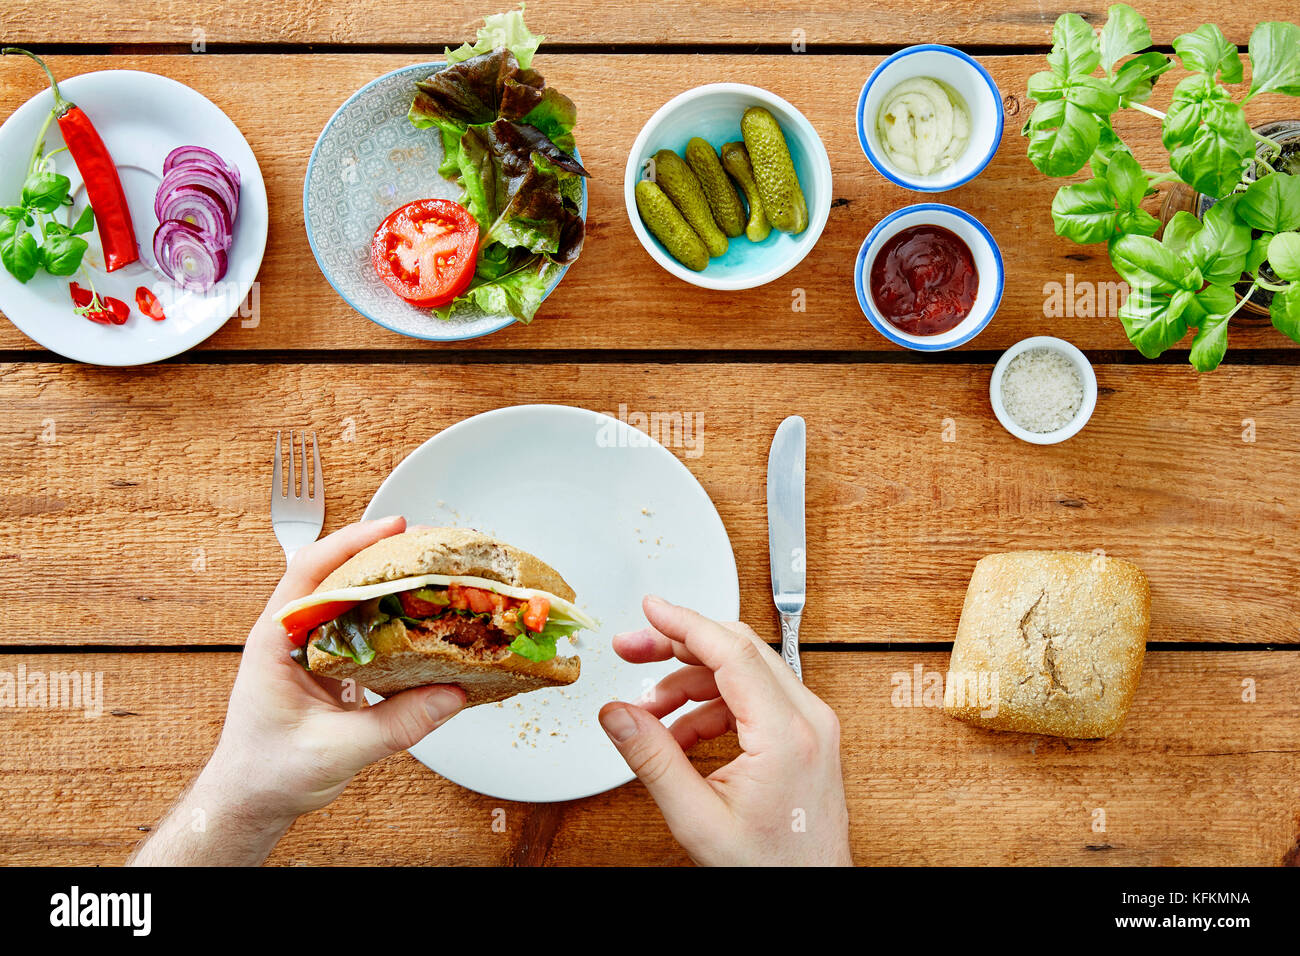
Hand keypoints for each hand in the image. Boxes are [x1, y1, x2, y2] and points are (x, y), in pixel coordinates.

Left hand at [129, 516, 464, 864]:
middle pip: (338, 571)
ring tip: (435, 570)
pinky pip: (365, 623)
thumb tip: (450, 695)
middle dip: (385, 552)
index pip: (311, 570)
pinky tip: (425, 615)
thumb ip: (394, 725)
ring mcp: (312, 645)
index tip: (394, 528)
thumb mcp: (335, 750)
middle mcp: (292, 633)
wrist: (250, 799)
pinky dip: (396, 612)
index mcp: (276, 640)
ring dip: (393, 578)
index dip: (353, 543)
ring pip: (353, 594)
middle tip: (432, 545)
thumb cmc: (269, 773)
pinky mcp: (332, 660)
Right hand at [598, 595, 851, 865]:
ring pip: (743, 672)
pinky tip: (680, 736)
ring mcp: (812, 725)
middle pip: (737, 651)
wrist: (812, 895)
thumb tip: (616, 714)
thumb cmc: (772, 868)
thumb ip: (653, 760)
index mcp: (788, 734)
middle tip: (632, 650)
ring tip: (649, 713)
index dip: (684, 623)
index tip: (650, 609)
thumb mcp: (698, 819)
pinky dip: (712, 707)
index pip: (731, 652)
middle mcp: (809, 719)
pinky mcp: (807, 735)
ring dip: (690, 683)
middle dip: (678, 647)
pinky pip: (753, 698)